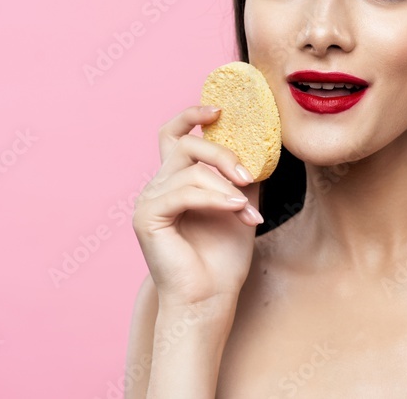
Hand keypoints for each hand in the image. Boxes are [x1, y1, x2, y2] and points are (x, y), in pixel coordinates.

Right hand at [132, 105, 264, 309]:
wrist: (210, 297)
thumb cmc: (223, 257)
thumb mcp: (240, 204)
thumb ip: (241, 173)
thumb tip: (259, 144)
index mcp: (176, 180)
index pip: (174, 134)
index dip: (192, 114)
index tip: (220, 109)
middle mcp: (158, 185)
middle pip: (186, 144)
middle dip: (223, 153)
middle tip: (249, 174)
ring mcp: (148, 199)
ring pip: (191, 169)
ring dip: (227, 187)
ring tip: (247, 209)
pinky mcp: (147, 216)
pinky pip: (184, 191)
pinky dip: (215, 198)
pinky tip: (236, 210)